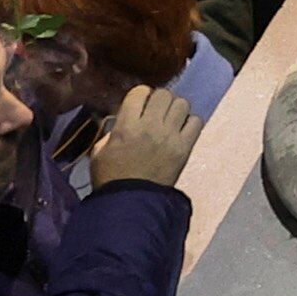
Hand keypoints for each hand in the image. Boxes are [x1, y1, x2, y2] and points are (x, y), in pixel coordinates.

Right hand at [88, 82, 207, 191]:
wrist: (131, 203)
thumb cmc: (111, 179)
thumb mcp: (100, 152)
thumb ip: (111, 132)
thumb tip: (123, 121)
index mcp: (126, 126)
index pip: (140, 92)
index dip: (141, 96)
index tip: (141, 105)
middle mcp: (150, 126)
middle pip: (164, 94)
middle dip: (160, 100)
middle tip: (157, 112)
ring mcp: (170, 136)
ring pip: (182, 104)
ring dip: (177, 110)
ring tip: (171, 121)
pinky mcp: (185, 148)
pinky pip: (196, 122)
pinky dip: (190, 124)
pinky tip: (182, 132)